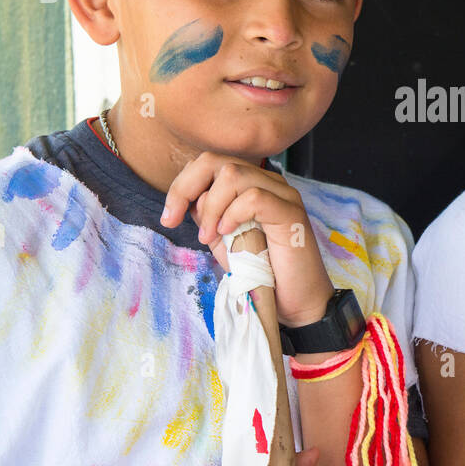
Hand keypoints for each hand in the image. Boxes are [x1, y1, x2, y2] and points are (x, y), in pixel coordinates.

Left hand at [161, 152, 333, 326]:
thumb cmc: (263, 273)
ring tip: (209, 236)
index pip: (210, 164)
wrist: (295, 304)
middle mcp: (268, 183)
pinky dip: (233, 213)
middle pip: (217, 161)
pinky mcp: (291, 212)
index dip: (182, 184)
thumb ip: (209, 215)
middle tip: (174, 219)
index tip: (169, 217)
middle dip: (185, 187)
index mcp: (251, 185)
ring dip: (211, 206)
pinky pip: (254, 197)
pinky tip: (228, 233)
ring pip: (233, 174)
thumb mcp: (224, 240)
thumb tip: (190, 199)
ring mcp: (283, 195)